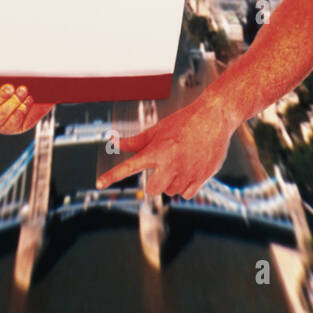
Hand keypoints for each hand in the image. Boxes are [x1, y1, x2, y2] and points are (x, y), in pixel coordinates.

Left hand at [95, 98, 238, 198]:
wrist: (213, 117)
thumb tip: (113, 141)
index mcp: (157, 150)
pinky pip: (186, 195)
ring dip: (171, 183)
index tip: (99, 183)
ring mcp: (187, 173)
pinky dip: (185, 187)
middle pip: (152, 189)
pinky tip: (190, 170)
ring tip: (181, 162)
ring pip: (170, 192)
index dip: (112, 176)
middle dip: (154, 183)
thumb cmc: (184, 122)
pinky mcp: (202, 178)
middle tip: (162, 168)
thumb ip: (135, 141)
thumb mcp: (158, 129)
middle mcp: (170, 164)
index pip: (129, 166)